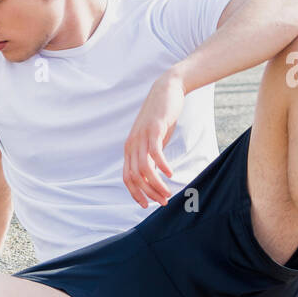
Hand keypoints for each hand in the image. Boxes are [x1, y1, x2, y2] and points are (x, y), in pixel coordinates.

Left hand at [124, 71, 185, 208]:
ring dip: (156, 184)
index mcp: (130, 149)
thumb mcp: (154, 140)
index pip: (127, 178)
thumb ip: (151, 157)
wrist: (166, 91)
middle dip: (148, 193)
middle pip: (135, 176)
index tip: (147, 205)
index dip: (135, 193)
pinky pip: (155, 152)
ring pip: (144, 168)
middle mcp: (132, 145)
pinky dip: (162, 166)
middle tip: (163, 202)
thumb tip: (155, 175)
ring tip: (168, 193)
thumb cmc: (161, 118)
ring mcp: (141, 137)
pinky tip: (170, 174)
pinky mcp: (154, 129)